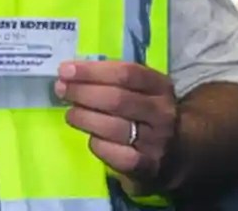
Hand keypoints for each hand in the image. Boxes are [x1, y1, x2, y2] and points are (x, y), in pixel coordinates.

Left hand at [55, 60, 178, 195]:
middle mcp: (162, 112)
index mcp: (160, 86)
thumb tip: (72, 73)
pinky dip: (97, 143)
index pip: (125, 73)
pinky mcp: (146, 166)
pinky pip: (114, 154)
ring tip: (70, 114)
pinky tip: (90, 137)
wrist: (176, 152)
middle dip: (83, 93)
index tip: (65, 70)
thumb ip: (114, 79)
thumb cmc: (146, 113)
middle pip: (117, 99)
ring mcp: (156, 141)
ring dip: (84, 118)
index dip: (92, 71)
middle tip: (61, 90)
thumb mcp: (142, 90)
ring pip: (113, 127)